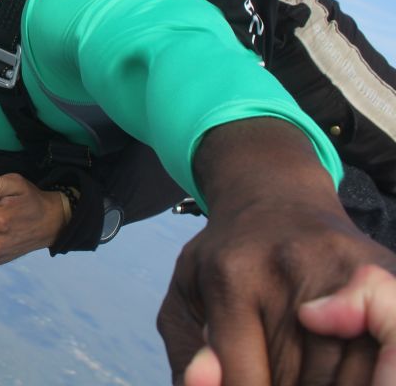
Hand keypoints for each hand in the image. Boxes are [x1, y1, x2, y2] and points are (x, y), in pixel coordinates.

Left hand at [159, 119, 395, 384]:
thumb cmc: (225, 261)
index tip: (247, 382)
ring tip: (301, 369)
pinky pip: (385, 343)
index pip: (242, 378)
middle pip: (297, 380)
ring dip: (323, 381)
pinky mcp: (384, 272)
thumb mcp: (188, 297)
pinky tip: (342, 366)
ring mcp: (341, 271)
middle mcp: (287, 270)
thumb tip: (199, 383)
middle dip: (284, 384)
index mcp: (230, 278)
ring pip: (346, 373)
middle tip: (274, 372)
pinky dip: (368, 369)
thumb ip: (188, 349)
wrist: (274, 197)